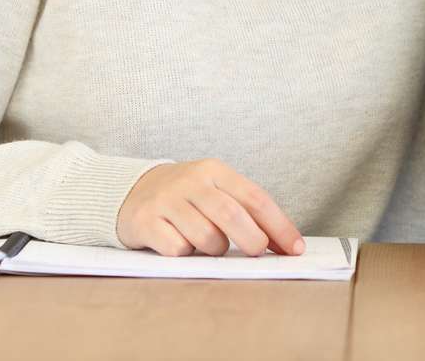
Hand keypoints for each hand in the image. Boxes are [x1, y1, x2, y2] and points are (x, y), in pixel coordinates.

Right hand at [116, 159, 304, 257]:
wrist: (129, 191)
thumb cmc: (185, 197)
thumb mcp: (213, 191)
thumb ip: (243, 210)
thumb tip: (282, 244)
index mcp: (215, 171)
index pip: (256, 198)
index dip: (279, 225)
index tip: (295, 249)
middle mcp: (192, 181)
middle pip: (232, 215)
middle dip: (253, 241)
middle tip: (258, 254)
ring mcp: (167, 200)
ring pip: (206, 236)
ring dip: (215, 249)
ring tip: (208, 244)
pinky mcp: (146, 220)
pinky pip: (178, 249)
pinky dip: (186, 254)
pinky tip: (179, 243)